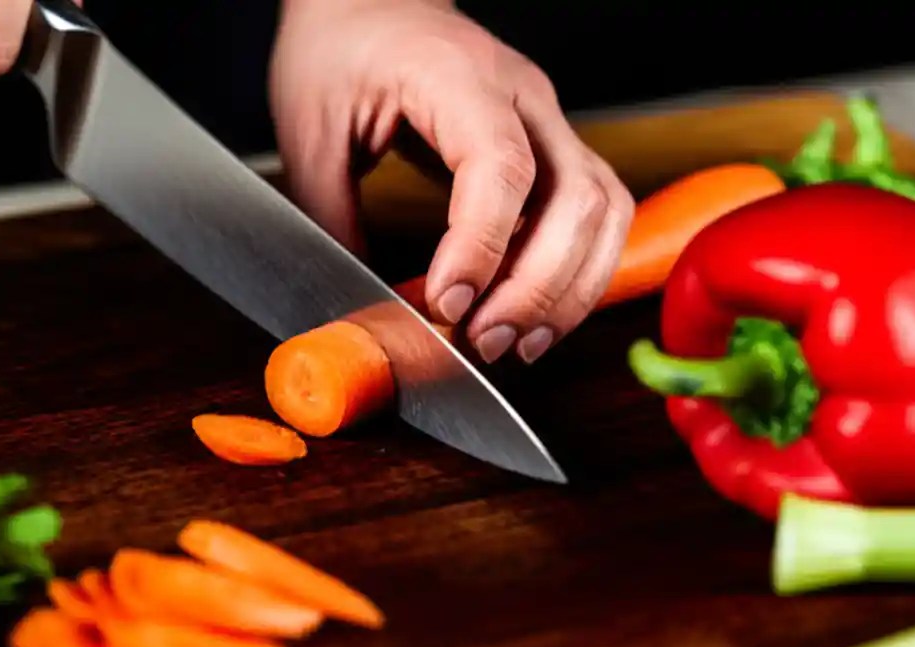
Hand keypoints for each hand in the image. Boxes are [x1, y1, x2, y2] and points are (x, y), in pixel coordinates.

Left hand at [269, 0, 634, 363]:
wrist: (371, 4)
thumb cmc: (341, 51)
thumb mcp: (310, 130)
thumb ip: (332, 216)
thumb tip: (360, 301)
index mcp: (457, 75)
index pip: (499, 165)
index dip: (482, 245)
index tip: (448, 303)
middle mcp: (522, 95)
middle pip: (576, 196)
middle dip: (538, 286)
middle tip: (486, 342)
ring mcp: (547, 118)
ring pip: (604, 211)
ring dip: (570, 289)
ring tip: (520, 344)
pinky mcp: (554, 146)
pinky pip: (596, 215)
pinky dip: (577, 273)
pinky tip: (538, 314)